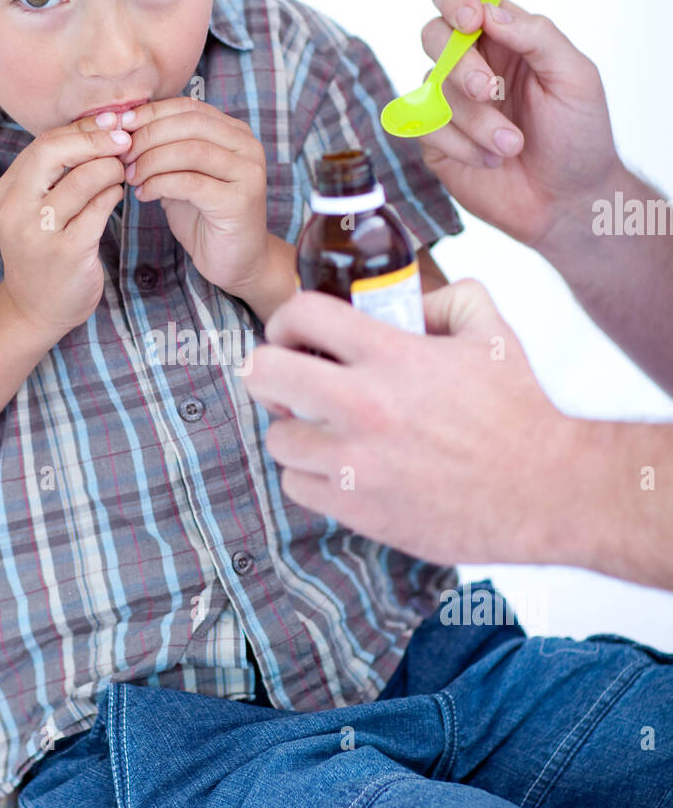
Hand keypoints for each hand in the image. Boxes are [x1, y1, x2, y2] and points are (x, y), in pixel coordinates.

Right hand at [0, 113, 129, 340]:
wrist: (35, 309)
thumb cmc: (43, 251)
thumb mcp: (34, 209)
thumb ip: (54, 175)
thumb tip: (98, 128)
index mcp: (6, 192)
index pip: (43, 144)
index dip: (80, 129)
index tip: (110, 122)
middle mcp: (15, 210)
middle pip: (53, 153)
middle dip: (94, 140)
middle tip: (123, 140)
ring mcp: (38, 233)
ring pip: (81, 180)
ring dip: (110, 169)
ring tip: (121, 171)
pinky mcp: (66, 253)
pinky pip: (96, 211)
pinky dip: (112, 195)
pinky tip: (118, 194)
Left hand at [118, 96, 269, 295]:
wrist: (236, 262)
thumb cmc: (204, 217)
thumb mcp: (182, 175)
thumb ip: (165, 150)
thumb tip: (125, 126)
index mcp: (235, 133)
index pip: (189, 108)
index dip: (152, 113)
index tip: (121, 126)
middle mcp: (247, 147)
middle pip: (189, 123)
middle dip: (148, 136)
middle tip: (121, 154)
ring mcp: (247, 173)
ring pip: (190, 150)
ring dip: (151, 161)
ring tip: (130, 176)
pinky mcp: (239, 201)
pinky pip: (190, 182)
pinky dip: (159, 185)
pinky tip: (143, 194)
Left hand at [240, 280, 573, 565]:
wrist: (544, 491)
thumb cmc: (519, 414)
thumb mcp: (491, 333)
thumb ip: (447, 299)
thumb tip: (404, 302)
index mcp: (393, 356)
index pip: (300, 314)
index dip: (288, 321)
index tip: (294, 336)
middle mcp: (365, 406)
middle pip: (263, 373)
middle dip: (270, 371)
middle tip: (291, 379)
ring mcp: (355, 462)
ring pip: (277, 437)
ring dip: (297, 430)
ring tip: (327, 429)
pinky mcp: (356, 509)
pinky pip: (296, 485)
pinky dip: (311, 477)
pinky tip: (342, 468)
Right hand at [418, 0, 622, 251]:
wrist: (568, 202)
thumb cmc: (579, 137)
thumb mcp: (575, 77)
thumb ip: (538, 36)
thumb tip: (491, 12)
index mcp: (504, 37)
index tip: (471, 21)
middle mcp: (472, 64)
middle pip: (433, 35)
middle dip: (459, 64)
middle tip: (490, 91)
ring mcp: (450, 103)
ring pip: (432, 89)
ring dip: (475, 120)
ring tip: (512, 145)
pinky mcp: (436, 142)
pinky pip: (426, 128)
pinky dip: (461, 145)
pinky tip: (490, 160)